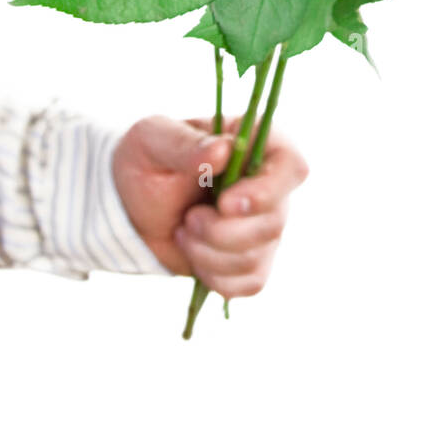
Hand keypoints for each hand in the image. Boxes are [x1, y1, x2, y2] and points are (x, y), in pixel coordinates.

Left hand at [112, 116, 307, 297]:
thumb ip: (185, 144)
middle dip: (221, 231)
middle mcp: (269, 184)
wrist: (131, 205)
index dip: (267, 191)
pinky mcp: (252, 259)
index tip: (225, 204)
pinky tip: (194, 253)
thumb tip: (222, 149)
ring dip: (210, 253)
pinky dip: (214, 276)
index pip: (292, 166)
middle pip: (274, 221)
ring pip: (258, 256)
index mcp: (256, 143)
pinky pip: (249, 283)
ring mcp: (263, 224)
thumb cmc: (147, 160)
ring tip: (184, 230)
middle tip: (188, 219)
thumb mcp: (152, 139)